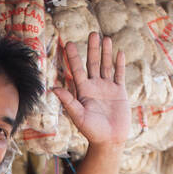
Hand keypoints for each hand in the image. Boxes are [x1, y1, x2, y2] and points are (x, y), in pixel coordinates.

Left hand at [51, 31, 131, 147]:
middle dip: (92, 49)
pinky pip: (119, 75)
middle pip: (92, 64)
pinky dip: (119, 64)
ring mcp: (107, 88)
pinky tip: (119, 52)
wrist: (109, 141)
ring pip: (106, 66)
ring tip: (105, 38)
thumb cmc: (91, 131)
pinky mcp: (119, 92)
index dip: (73, 57)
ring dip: (106, 53)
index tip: (68, 43)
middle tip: (92, 33)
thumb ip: (68, 101)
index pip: (77, 70)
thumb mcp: (78, 116)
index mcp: (82, 91)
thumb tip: (53, 88)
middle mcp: (94, 87)